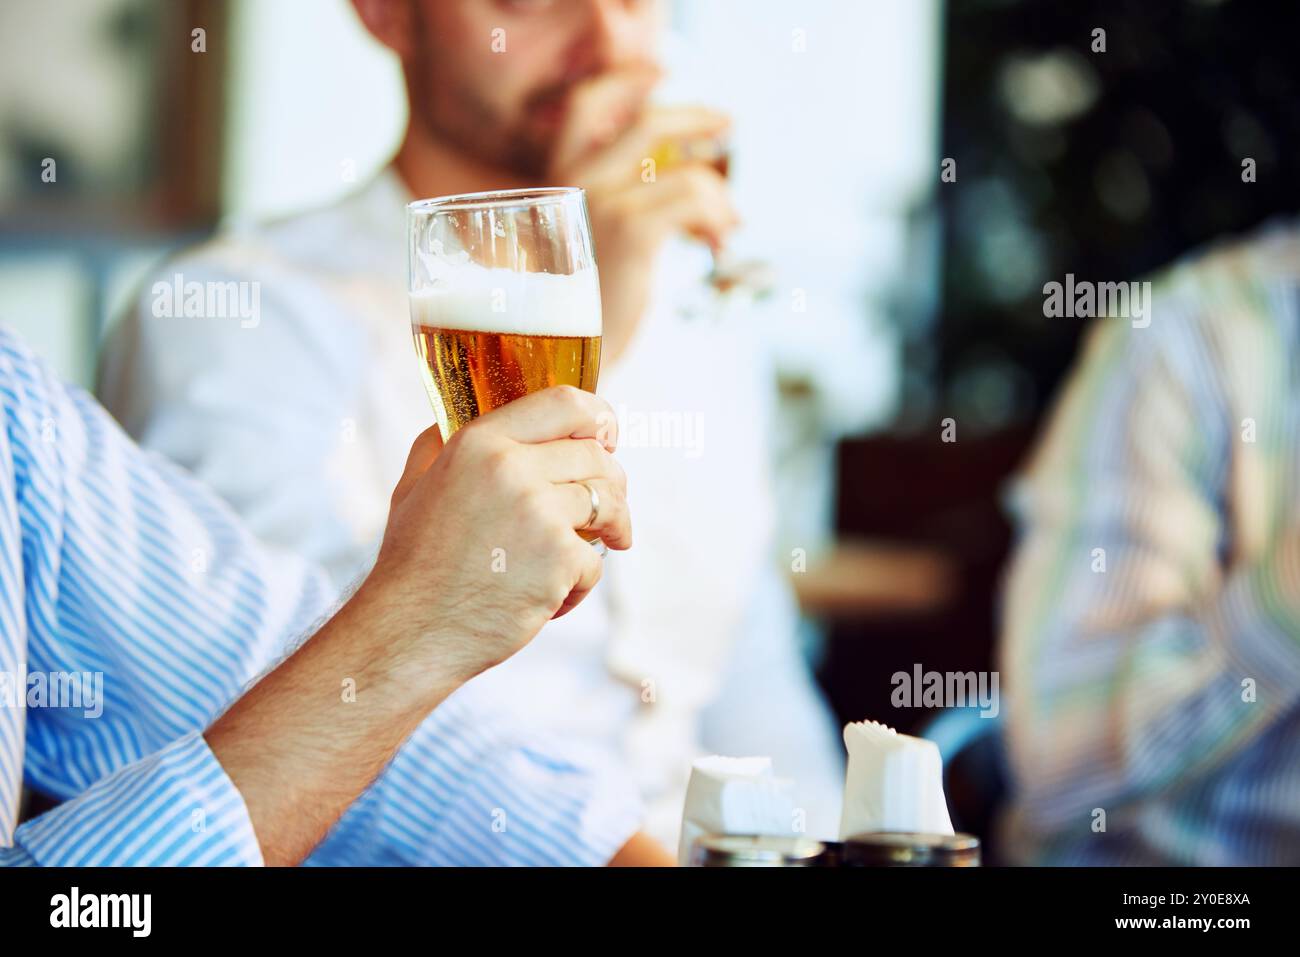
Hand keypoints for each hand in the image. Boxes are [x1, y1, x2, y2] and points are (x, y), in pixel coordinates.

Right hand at [364, 386, 629, 682]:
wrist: (410, 632)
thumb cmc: (412, 563)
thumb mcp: (414, 485)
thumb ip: (441, 442)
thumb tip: (466, 411)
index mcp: (478, 442)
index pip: (564, 404)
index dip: (598, 416)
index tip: (609, 435)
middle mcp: (510, 469)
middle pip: (595, 457)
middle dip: (613, 481)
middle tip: (612, 506)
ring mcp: (538, 513)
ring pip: (608, 503)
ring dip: (616, 526)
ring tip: (611, 543)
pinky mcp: (558, 558)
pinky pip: (597, 560)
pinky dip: (582, 583)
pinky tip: (551, 599)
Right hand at [548, 67, 737, 360]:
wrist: (559, 367)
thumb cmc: (576, 320)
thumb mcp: (588, 255)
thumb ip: (613, 212)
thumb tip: (679, 185)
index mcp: (553, 183)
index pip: (583, 106)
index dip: (624, 82)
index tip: (660, 72)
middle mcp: (571, 184)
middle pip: (645, 121)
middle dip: (696, 118)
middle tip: (727, 124)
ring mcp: (599, 204)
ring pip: (683, 168)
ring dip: (717, 193)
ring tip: (727, 224)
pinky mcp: (631, 230)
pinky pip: (693, 198)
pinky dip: (717, 216)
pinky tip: (718, 243)